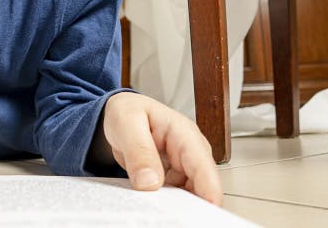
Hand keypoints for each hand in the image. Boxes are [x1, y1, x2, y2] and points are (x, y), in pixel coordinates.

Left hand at [98, 92, 221, 204]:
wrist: (118, 114)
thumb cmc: (126, 111)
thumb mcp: (127, 123)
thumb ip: (138, 151)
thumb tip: (150, 181)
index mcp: (183, 133)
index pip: (202, 164)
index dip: (209, 188)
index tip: (209, 208)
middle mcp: (189, 151)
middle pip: (201, 184)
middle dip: (194, 204)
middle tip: (175, 216)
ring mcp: (183, 166)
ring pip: (190, 193)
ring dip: (179, 206)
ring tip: (162, 214)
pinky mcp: (174, 177)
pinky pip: (177, 196)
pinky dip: (168, 204)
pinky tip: (156, 207)